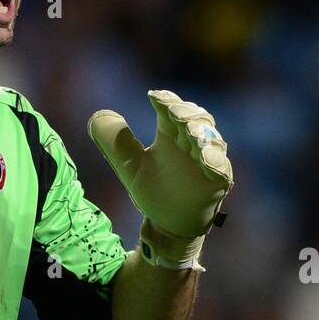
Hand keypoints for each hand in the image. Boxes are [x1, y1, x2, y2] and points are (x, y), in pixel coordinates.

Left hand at [88, 89, 232, 238]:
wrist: (168, 223)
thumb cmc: (154, 189)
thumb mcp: (129, 166)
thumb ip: (115, 143)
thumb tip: (98, 117)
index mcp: (170, 134)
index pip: (170, 109)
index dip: (165, 100)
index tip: (153, 96)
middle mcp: (190, 141)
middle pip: (195, 117)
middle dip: (185, 112)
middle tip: (173, 111)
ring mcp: (206, 159)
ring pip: (210, 138)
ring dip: (201, 132)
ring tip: (190, 131)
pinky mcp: (218, 179)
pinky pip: (221, 167)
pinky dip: (214, 161)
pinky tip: (205, 159)